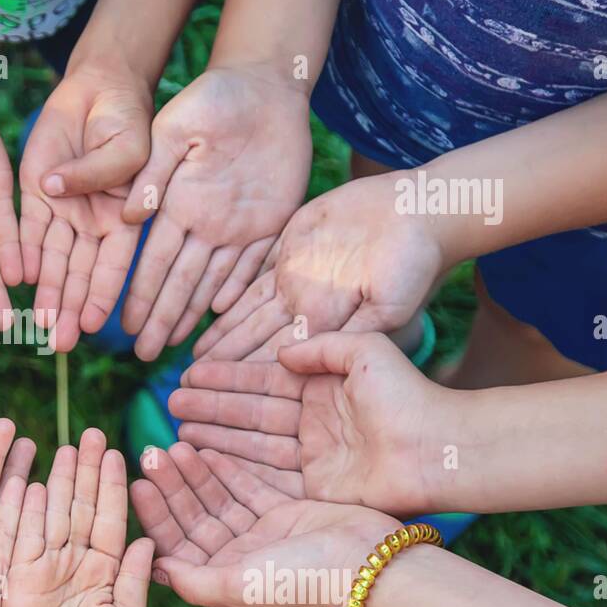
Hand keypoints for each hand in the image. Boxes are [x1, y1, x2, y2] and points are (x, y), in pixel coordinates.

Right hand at [2, 428, 153, 606]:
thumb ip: (137, 577)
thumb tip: (151, 540)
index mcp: (105, 564)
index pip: (110, 515)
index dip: (113, 484)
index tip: (119, 452)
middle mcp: (76, 556)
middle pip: (81, 503)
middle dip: (86, 469)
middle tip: (91, 433)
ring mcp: (47, 562)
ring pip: (53, 512)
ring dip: (57, 480)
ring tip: (65, 447)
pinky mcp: (21, 573)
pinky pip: (23, 536)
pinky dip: (24, 511)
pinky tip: (28, 482)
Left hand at [19, 63, 151, 351]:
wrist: (98, 90)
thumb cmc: (127, 118)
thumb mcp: (128, 145)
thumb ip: (101, 172)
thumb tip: (60, 192)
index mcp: (125, 218)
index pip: (115, 265)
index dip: (104, 294)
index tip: (94, 323)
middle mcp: (92, 225)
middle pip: (80, 273)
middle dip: (70, 307)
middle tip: (60, 342)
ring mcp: (63, 214)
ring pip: (52, 261)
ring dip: (46, 294)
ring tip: (38, 325)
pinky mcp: (34, 197)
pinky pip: (26, 232)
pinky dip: (23, 256)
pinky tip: (19, 280)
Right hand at [121, 65, 311, 360]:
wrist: (264, 85)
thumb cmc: (213, 97)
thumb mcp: (175, 128)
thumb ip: (153, 172)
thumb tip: (129, 218)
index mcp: (174, 201)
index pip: (152, 258)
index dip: (138, 293)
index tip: (122, 324)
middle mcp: (201, 221)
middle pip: (178, 280)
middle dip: (160, 318)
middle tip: (144, 355)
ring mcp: (236, 224)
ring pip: (212, 281)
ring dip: (192, 315)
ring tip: (174, 348)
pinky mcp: (269, 220)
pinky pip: (254, 265)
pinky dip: (238, 291)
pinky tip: (222, 319)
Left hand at [131, 444, 401, 606]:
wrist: (368, 567)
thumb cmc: (300, 582)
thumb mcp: (238, 587)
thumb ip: (194, 581)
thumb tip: (155, 569)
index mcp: (221, 586)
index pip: (176, 544)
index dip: (155, 514)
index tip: (137, 483)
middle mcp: (236, 563)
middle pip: (193, 517)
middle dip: (172, 486)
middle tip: (151, 451)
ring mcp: (261, 538)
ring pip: (216, 499)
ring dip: (196, 474)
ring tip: (174, 445)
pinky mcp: (284, 514)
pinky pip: (247, 488)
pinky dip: (227, 470)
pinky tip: (206, 448)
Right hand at [172, 332, 453, 515]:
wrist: (437, 449)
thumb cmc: (408, 396)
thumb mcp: (365, 351)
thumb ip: (321, 345)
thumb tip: (280, 351)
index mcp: (323, 388)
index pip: (264, 379)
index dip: (227, 375)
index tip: (190, 371)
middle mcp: (313, 422)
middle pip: (251, 411)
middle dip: (211, 406)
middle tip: (170, 401)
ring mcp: (313, 456)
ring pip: (252, 441)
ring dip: (215, 434)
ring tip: (177, 427)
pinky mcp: (314, 487)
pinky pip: (265, 472)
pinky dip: (234, 464)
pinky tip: (203, 456)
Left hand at [193, 169, 444, 361]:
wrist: (419, 212)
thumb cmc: (413, 263)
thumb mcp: (388, 307)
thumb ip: (349, 332)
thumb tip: (305, 357)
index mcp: (325, 324)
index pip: (276, 356)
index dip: (245, 374)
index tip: (215, 394)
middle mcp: (305, 306)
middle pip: (254, 338)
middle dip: (223, 362)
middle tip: (187, 386)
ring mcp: (297, 277)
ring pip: (248, 308)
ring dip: (221, 331)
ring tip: (192, 355)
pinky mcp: (292, 248)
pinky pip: (254, 270)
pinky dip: (232, 287)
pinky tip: (210, 304)